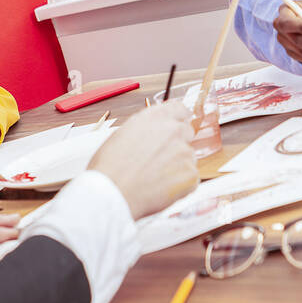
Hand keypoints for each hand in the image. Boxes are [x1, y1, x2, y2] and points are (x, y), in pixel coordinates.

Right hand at [87, 101, 198, 219]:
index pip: (180, 109)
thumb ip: (147, 127)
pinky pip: (191, 178)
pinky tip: (160, 188)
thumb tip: (155, 131)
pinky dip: (180, 185)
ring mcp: (185, 152)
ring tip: (154, 178)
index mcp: (156, 116)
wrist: (111, 193)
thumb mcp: (124, 132)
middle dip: (177, 143)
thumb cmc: (110, 167)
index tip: (173, 129)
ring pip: (188, 157)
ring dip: (177, 165)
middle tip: (160, 159)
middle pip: (186, 132)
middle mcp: (173, 130)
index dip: (176, 121)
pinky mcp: (191, 174)